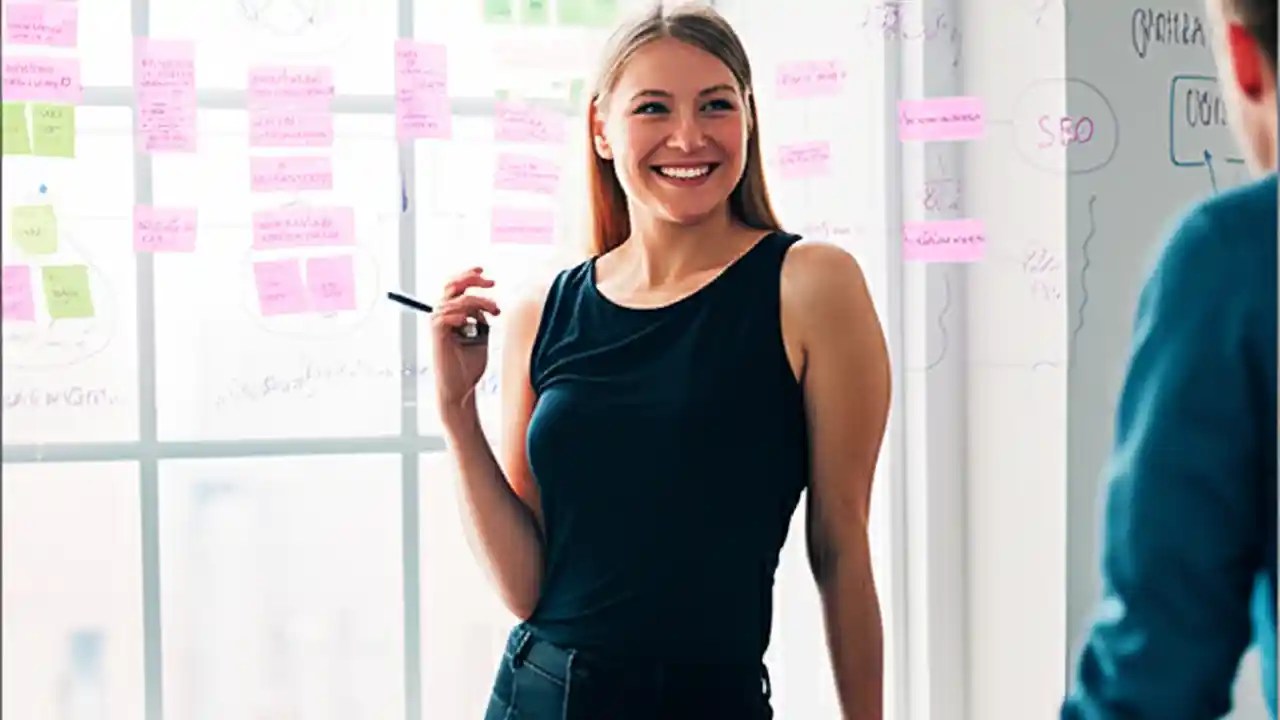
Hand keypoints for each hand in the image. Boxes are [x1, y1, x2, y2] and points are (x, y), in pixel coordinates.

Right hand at [430, 267, 500, 423]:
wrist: (461, 388)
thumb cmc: (470, 365)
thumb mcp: (482, 336)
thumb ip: (481, 318)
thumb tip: (487, 304)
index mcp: (451, 314)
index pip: (456, 287)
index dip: (470, 277)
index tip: (488, 277)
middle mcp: (441, 315)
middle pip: (452, 286)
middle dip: (472, 280)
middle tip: (492, 282)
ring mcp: (438, 324)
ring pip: (457, 301)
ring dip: (480, 303)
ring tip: (495, 312)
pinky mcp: (437, 335)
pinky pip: (446, 316)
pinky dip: (460, 315)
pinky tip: (471, 321)